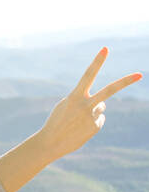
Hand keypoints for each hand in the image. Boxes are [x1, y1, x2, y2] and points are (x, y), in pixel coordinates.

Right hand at [39, 47, 141, 161]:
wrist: (50, 142)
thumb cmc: (56, 120)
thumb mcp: (66, 105)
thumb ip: (83, 100)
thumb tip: (103, 104)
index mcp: (74, 96)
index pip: (88, 74)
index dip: (97, 61)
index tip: (106, 49)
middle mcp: (85, 105)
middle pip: (109, 90)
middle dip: (125, 81)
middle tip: (140, 74)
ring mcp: (92, 116)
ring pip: (102, 106)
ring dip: (93, 110)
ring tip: (78, 120)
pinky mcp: (95, 127)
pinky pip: (99, 119)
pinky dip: (92, 122)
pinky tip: (81, 128)